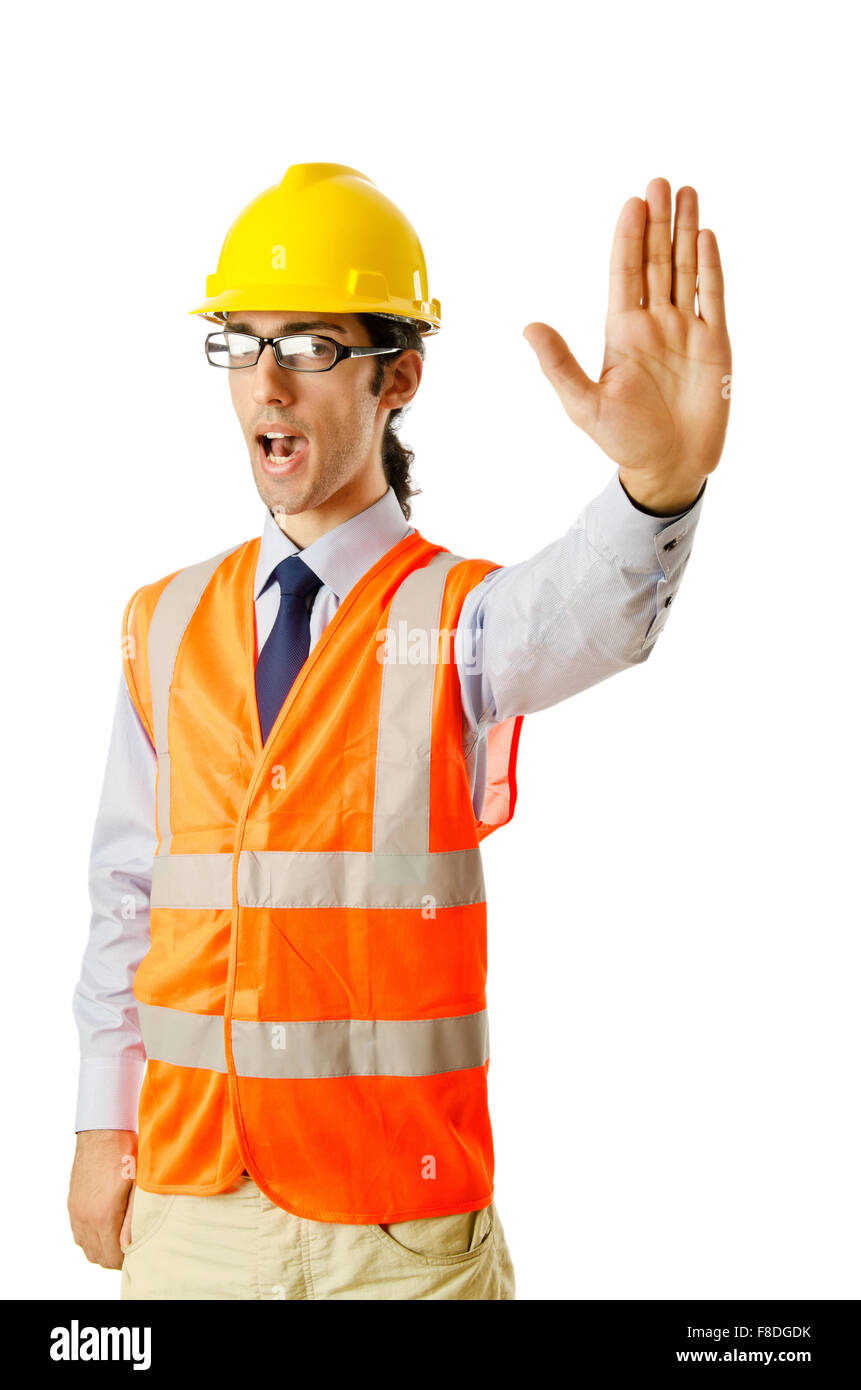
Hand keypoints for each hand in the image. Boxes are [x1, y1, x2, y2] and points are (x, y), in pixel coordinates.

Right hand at [68, 1130, 136, 1270]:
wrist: (102, 1131)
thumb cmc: (126, 1154)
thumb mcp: (138, 1185)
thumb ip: (133, 1219)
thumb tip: (128, 1245)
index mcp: (103, 1216)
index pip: (110, 1257)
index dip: (125, 1259)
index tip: (138, 1251)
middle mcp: (85, 1218)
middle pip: (97, 1256)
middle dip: (114, 1257)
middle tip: (130, 1247)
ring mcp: (76, 1211)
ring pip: (85, 1246)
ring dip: (101, 1248)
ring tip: (119, 1238)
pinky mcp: (72, 1203)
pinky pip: (77, 1233)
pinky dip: (89, 1237)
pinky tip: (105, 1226)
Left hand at [524, 178, 731, 512]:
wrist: (668, 468)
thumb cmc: (624, 440)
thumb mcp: (584, 405)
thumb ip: (559, 365)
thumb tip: (528, 328)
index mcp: (622, 333)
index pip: (625, 274)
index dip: (628, 238)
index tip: (632, 203)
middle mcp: (654, 325)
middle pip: (657, 262)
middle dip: (658, 223)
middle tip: (659, 182)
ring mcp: (685, 332)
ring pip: (686, 271)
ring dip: (685, 233)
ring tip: (686, 194)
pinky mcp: (714, 345)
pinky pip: (712, 298)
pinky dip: (710, 268)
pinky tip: (705, 236)